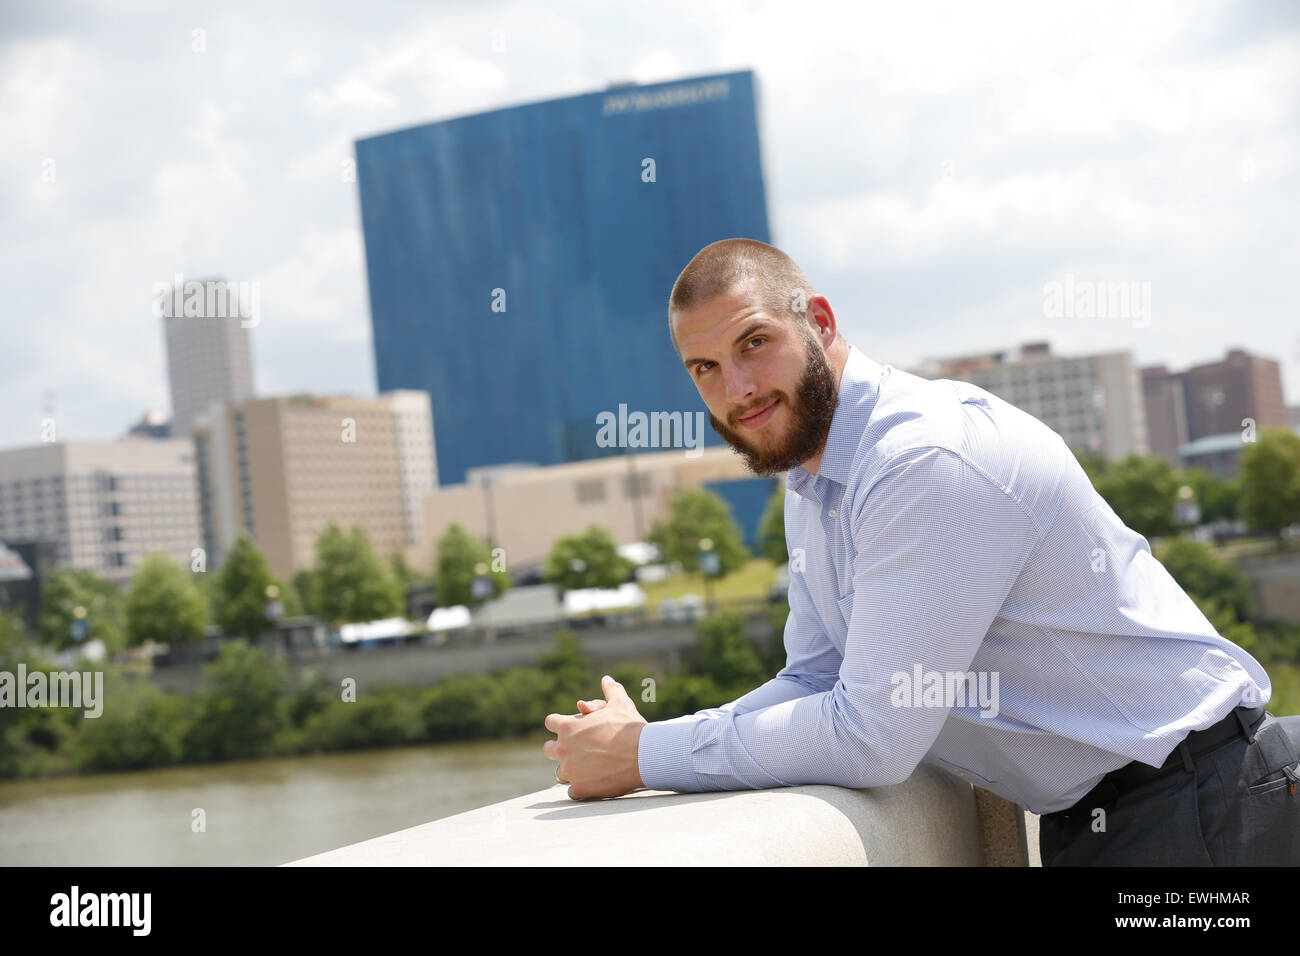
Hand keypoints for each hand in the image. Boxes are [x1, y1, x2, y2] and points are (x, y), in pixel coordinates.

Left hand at [543, 675, 646, 799]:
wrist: (644, 755)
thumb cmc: (631, 728)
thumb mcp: (621, 704)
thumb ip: (611, 691)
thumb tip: (606, 679)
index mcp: (568, 727)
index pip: (550, 723)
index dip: (560, 724)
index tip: (568, 728)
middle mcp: (563, 749)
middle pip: (548, 749)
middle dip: (560, 748)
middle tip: (575, 750)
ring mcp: (571, 771)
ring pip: (560, 772)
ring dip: (571, 770)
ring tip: (586, 768)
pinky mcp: (580, 789)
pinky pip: (573, 791)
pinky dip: (582, 788)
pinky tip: (594, 782)